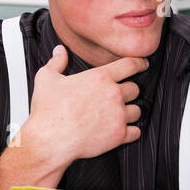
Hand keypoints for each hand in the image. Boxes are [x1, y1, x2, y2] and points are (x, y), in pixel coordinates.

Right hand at [27, 43, 146, 167]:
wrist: (51, 139)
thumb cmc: (48, 110)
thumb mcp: (46, 78)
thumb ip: (56, 62)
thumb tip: (59, 51)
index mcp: (100, 77)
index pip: (130, 64)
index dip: (139, 63)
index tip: (142, 64)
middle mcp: (114, 94)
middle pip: (135, 89)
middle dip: (128, 92)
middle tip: (118, 97)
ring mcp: (118, 115)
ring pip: (137, 111)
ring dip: (130, 112)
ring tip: (118, 115)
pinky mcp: (119, 135)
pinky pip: (136, 132)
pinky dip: (131, 132)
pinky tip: (122, 130)